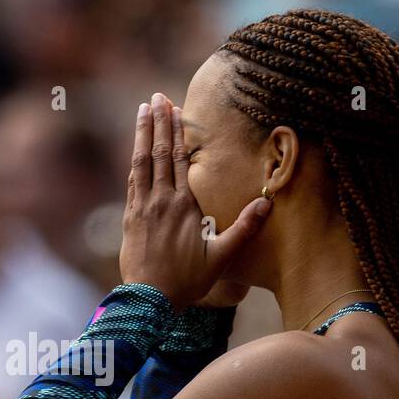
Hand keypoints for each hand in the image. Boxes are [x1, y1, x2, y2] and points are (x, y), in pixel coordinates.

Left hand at [119, 92, 269, 309]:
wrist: (149, 301)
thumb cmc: (187, 281)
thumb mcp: (222, 257)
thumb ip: (245, 228)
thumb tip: (267, 203)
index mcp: (184, 206)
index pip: (180, 159)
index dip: (177, 132)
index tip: (175, 108)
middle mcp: (161, 201)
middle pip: (160, 153)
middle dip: (158, 123)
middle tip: (156, 97)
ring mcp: (142, 208)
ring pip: (142, 162)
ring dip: (142, 135)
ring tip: (143, 110)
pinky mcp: (130, 218)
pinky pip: (132, 181)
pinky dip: (135, 161)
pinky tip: (136, 150)